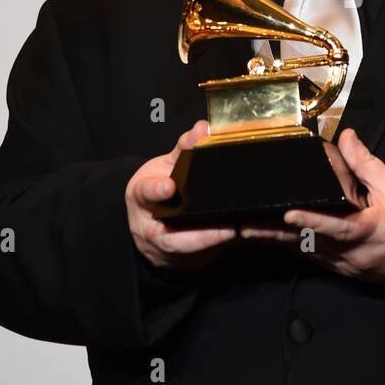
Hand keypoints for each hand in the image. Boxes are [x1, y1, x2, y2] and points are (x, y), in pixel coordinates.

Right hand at [126, 119, 238, 270]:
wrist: (147, 222)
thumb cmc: (156, 189)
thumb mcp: (164, 166)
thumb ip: (183, 148)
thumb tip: (203, 126)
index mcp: (142, 198)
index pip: (144, 192)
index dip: (155, 190)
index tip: (169, 186)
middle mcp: (151, 229)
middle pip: (171, 238)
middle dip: (199, 236)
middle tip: (226, 229)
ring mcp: (168, 248)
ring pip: (189, 252)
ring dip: (215, 244)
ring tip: (238, 233)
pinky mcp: (185, 258)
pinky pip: (203, 255)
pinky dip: (223, 247)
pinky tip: (242, 236)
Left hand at [239, 128, 384, 283]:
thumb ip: (366, 163)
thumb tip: (346, 137)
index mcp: (368, 231)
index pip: (336, 227)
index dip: (311, 221)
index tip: (288, 213)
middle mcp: (354, 254)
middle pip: (309, 244)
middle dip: (276, 235)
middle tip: (244, 226)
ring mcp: (349, 267)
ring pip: (309, 255)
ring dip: (281, 243)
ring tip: (251, 231)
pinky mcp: (347, 273)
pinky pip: (317, 260)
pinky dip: (299, 248)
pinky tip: (280, 239)